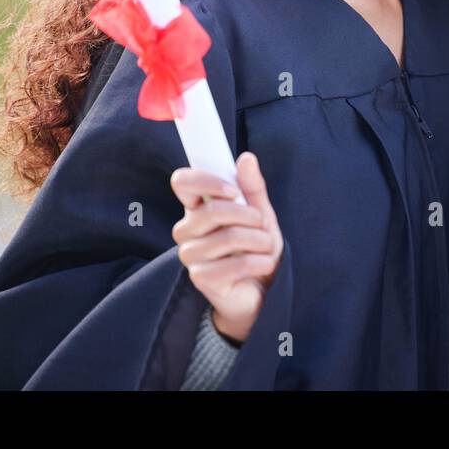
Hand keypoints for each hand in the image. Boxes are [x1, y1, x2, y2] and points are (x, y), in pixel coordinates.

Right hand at [170, 152, 283, 343]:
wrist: (261, 290)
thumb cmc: (256, 248)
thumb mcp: (261, 215)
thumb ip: (253, 188)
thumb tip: (246, 158)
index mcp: (198, 207)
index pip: (182, 181)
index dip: (207, 181)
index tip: (234, 191)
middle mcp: (187, 229)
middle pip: (211, 211)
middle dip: (248, 216)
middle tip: (261, 225)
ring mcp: (190, 255)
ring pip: (227, 237)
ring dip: (259, 241)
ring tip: (266, 247)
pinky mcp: (201, 279)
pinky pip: (235, 264)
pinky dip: (259, 262)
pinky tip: (263, 265)